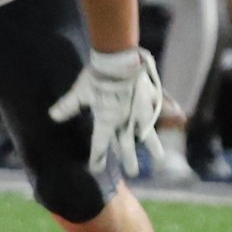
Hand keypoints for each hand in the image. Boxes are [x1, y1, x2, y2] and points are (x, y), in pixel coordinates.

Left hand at [48, 47, 165, 174]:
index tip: (95, 170)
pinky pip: (161, 108)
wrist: (118, 59)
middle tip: (132, 172)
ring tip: (158, 160)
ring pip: (147, 135)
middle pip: (126, 146)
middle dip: (129, 160)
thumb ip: (68, 105)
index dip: (96, 159)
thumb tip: (52, 116)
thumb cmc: (97, 75)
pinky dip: (170, 112)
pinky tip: (179, 116)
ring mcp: (140, 111)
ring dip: (152, 148)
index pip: (99, 145)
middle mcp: (125, 121)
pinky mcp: (150, 98)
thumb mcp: (80, 91)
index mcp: (106, 121)